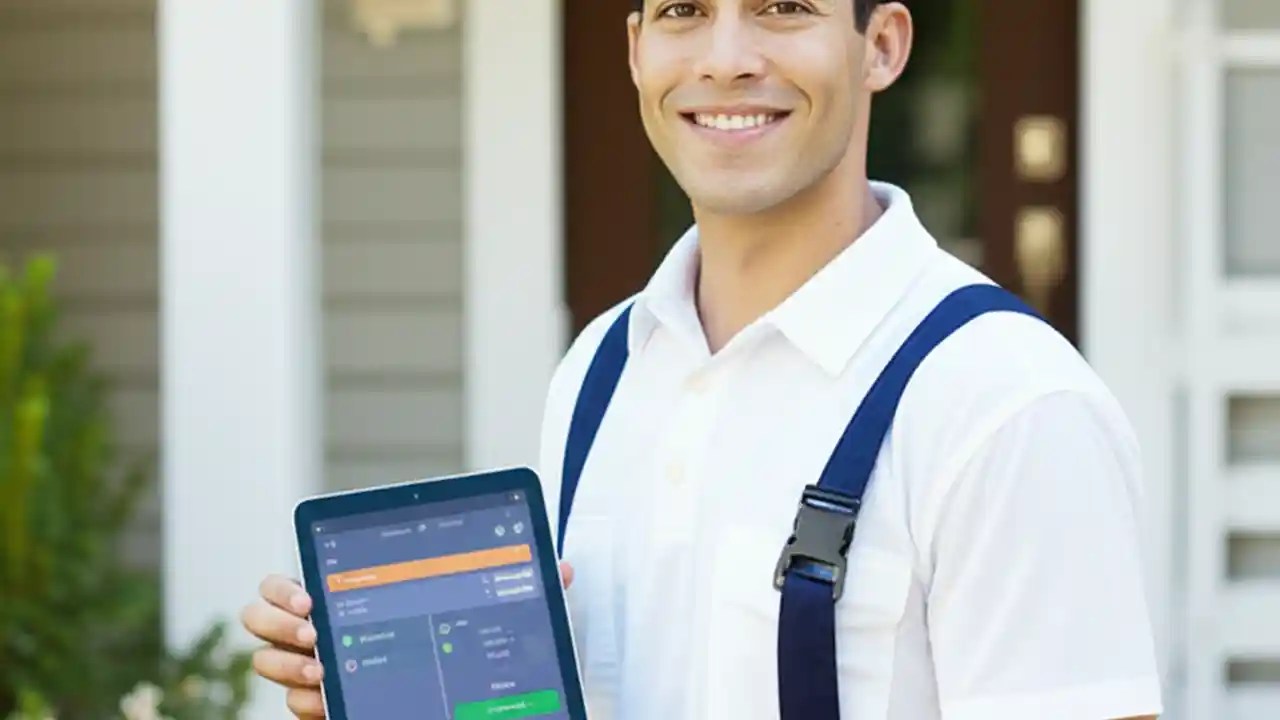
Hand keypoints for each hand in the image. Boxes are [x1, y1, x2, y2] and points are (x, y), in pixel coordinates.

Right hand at [241, 562, 575, 718]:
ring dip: (289, 665)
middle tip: (316, 630)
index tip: (313, 597)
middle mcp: (322, 631)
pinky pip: (295, 707)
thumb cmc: (461, 648)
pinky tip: (332, 697)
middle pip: (260, 618)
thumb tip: (562, 568)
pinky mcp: (328, 706)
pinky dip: (306, 702)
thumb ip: (516, 586)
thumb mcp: (483, 612)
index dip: (285, 586)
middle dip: (278, 622)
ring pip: (267, 663)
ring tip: (327, 669)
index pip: (288, 581)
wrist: (457, 699)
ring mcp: (317, 671)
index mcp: (350, 594)